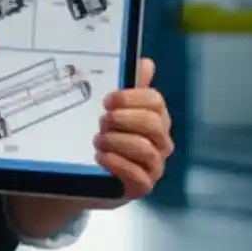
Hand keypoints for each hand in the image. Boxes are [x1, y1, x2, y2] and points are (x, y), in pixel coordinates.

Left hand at [93, 57, 173, 201]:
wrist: (90, 174)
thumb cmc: (108, 138)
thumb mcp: (116, 111)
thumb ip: (131, 88)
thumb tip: (147, 63)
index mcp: (157, 118)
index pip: (155, 101)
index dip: (131, 98)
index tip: (107, 101)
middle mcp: (161, 142)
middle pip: (153, 124)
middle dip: (123, 120)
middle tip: (102, 122)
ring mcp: (155, 166)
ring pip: (145, 149)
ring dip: (117, 142)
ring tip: (98, 141)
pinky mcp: (144, 187)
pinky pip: (138, 175)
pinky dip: (117, 163)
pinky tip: (101, 157)